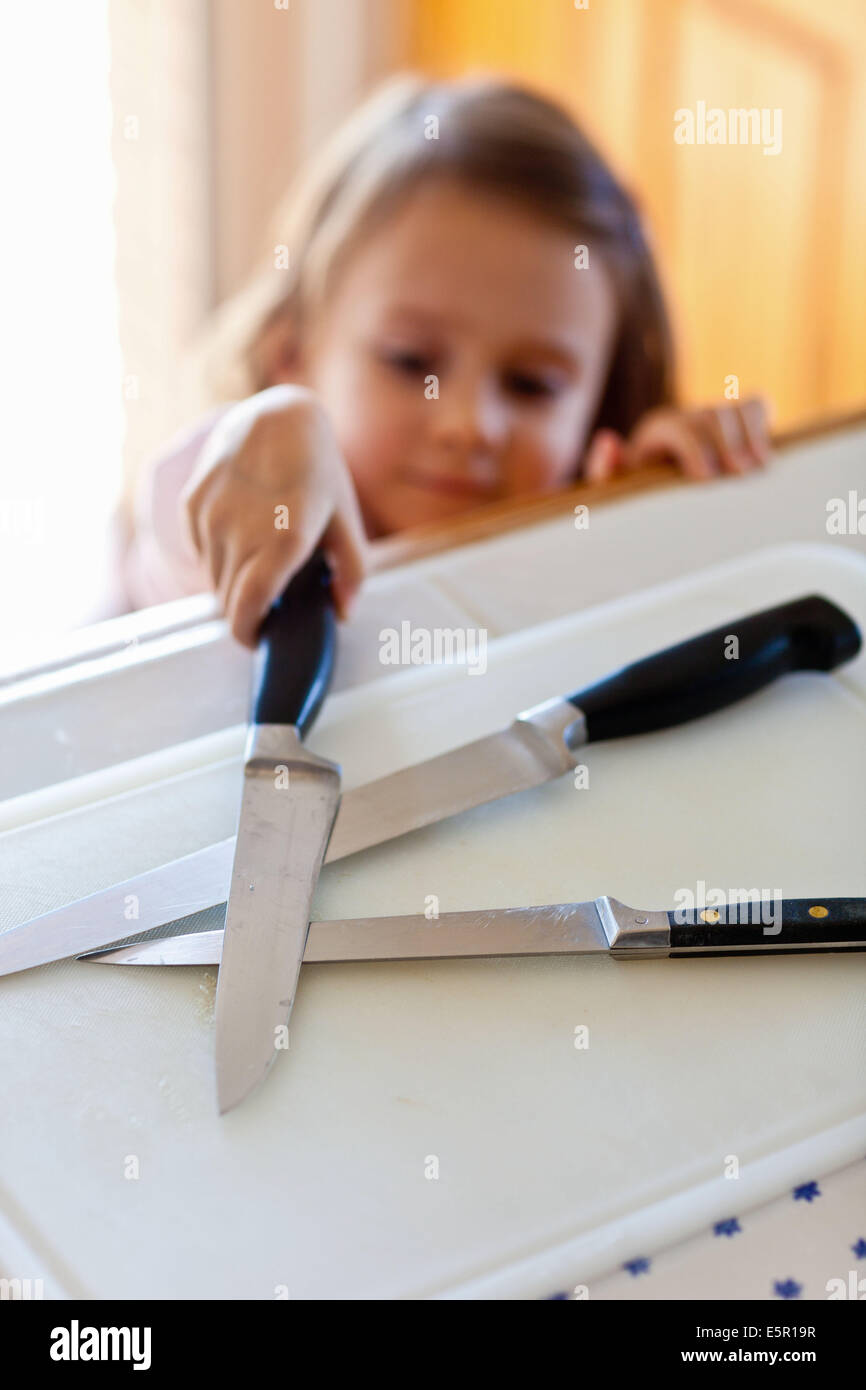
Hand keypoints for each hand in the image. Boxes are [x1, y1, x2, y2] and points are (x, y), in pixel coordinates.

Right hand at [181, 385, 366, 646]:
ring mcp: (210, 518)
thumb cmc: (318, 471)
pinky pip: (200, 551)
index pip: (247, 610)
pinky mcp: (191, 505)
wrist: (275, 417)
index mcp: (282, 542)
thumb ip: (352, 572)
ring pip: (212, 578)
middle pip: (227, 600)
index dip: (248, 634)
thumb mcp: (347, 519)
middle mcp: (239, 532)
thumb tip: (343, 613)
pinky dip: (217, 555)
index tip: (257, 639)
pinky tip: (240, 532)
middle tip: (267, 604)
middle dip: (245, 611)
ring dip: (231, 583)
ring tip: (257, 562)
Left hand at [583, 397, 771, 482]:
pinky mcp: (737, 421)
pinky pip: (755, 406)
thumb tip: (607, 440)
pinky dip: (764, 422)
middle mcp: (688, 417)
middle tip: (738, 473)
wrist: (658, 484)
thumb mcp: (616, 484)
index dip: (693, 447)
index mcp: (657, 429)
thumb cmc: (638, 489)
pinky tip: (766, 454)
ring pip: (737, 408)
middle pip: (711, 417)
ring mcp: (714, 417)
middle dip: (726, 442)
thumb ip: (606, 468)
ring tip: (758, 466)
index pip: (676, 427)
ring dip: (751, 434)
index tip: (706, 476)